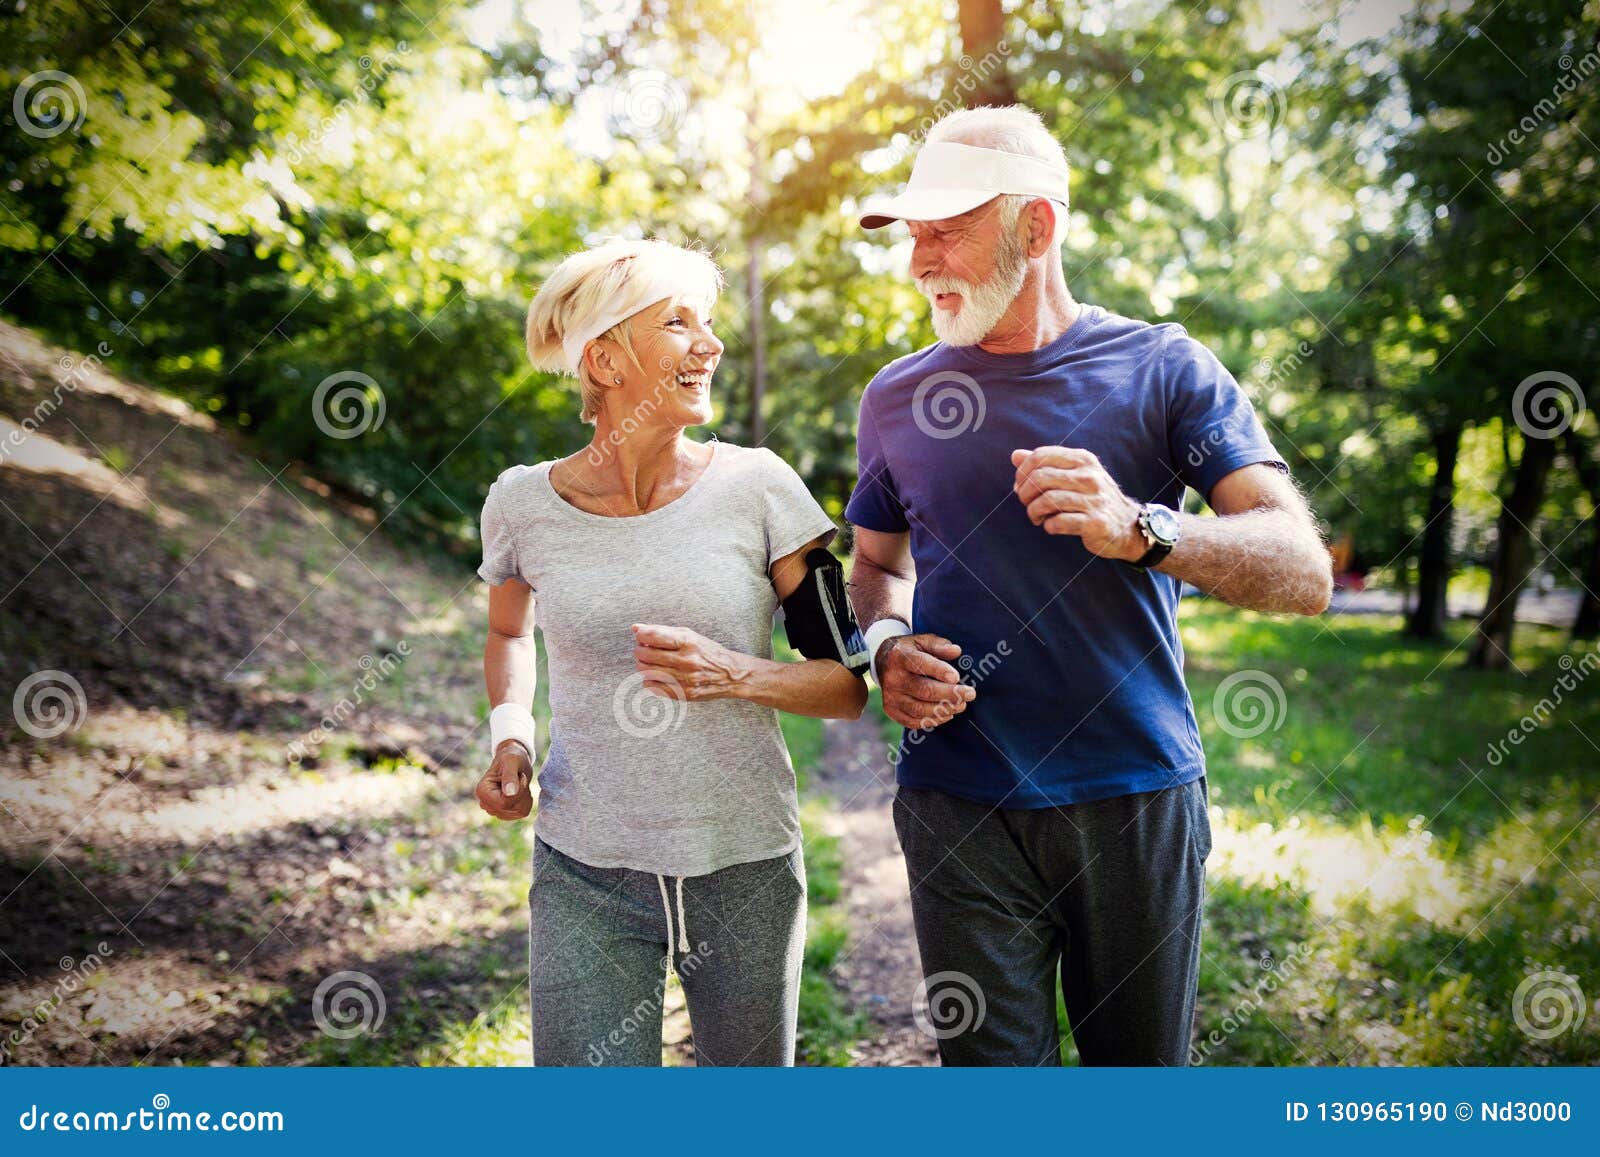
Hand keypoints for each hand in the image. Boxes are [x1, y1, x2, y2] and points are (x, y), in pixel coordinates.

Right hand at [476, 740, 532, 820]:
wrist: (515, 761)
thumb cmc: (512, 757)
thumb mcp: (512, 761)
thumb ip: (510, 776)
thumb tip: (509, 793)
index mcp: (482, 792)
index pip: (504, 803)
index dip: (518, 791)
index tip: (519, 775)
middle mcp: (486, 804)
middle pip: (511, 809)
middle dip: (522, 793)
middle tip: (519, 778)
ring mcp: (495, 810)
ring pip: (519, 812)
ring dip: (525, 796)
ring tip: (519, 783)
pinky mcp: (505, 813)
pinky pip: (523, 813)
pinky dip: (527, 801)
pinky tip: (521, 790)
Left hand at [632, 623, 748, 701]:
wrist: (730, 675)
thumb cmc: (708, 652)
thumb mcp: (690, 636)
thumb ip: (663, 631)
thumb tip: (636, 628)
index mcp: (689, 642)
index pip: (653, 636)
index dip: (641, 634)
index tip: (640, 635)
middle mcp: (686, 661)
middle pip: (646, 654)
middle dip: (640, 650)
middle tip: (644, 649)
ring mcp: (684, 679)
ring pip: (646, 672)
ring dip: (642, 665)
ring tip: (649, 662)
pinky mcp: (683, 694)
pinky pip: (653, 687)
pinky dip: (649, 680)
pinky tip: (656, 675)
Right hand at [876, 633, 975, 730]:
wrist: (882, 662)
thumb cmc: (909, 651)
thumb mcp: (922, 641)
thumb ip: (939, 645)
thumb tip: (956, 651)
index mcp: (900, 657)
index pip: (920, 664)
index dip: (939, 671)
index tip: (956, 677)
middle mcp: (893, 678)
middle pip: (923, 690)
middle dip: (950, 694)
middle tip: (970, 694)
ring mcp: (891, 696)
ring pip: (919, 709)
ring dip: (944, 709)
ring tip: (961, 705)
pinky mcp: (891, 710)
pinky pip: (913, 721)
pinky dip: (932, 720)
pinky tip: (946, 714)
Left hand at [1011, 446, 1144, 561]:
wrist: (1128, 526)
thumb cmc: (1093, 499)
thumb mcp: (1074, 475)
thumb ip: (1045, 465)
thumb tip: (1015, 455)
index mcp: (1083, 460)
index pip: (1040, 456)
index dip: (1022, 472)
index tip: (1021, 486)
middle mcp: (1090, 476)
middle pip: (1040, 478)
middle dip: (1025, 493)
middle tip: (1027, 504)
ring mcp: (1094, 499)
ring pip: (1046, 500)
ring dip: (1034, 512)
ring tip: (1037, 517)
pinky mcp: (1095, 523)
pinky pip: (1058, 522)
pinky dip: (1048, 526)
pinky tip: (1051, 526)